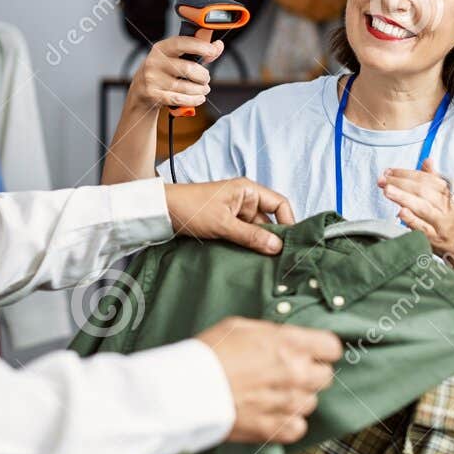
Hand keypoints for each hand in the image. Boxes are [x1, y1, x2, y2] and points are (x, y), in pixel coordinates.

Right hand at [128, 35, 224, 111]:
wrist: (141, 90)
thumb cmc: (164, 70)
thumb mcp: (177, 56)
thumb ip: (199, 49)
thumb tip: (218, 45)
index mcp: (162, 48)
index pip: (182, 43)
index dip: (200, 46)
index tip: (213, 51)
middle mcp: (154, 62)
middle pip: (188, 69)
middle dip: (203, 76)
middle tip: (206, 79)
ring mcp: (152, 79)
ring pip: (186, 87)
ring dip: (200, 90)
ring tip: (203, 89)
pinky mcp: (153, 95)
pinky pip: (180, 99)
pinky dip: (193, 100)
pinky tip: (198, 98)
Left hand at [164, 177, 294, 254]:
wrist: (162, 212)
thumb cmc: (191, 209)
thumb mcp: (223, 224)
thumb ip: (251, 235)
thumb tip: (277, 247)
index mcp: (248, 191)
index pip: (280, 204)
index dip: (288, 222)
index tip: (291, 243)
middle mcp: (245, 200)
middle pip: (270, 220)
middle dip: (274, 238)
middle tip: (280, 260)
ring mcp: (236, 213)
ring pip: (257, 231)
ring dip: (260, 245)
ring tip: (266, 263)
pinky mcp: (227, 225)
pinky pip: (245, 236)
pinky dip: (248, 246)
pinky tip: (251, 259)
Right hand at [197, 317, 340, 443]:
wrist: (185, 389)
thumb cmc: (208, 353)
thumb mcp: (240, 326)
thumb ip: (271, 334)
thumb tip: (283, 340)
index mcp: (289, 343)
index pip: (332, 347)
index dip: (322, 350)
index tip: (312, 353)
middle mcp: (295, 373)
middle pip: (326, 377)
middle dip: (310, 374)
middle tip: (286, 374)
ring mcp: (286, 403)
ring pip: (311, 403)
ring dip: (296, 399)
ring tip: (271, 395)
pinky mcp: (273, 428)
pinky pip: (298, 428)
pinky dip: (287, 424)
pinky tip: (271, 415)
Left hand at [379, 159, 453, 271]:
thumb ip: (438, 180)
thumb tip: (426, 161)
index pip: (428, 179)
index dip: (407, 173)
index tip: (390, 171)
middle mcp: (451, 208)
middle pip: (423, 191)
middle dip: (400, 183)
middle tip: (382, 179)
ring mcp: (444, 225)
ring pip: (423, 207)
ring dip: (403, 197)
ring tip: (387, 190)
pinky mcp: (438, 240)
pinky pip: (423, 228)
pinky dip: (412, 220)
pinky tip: (400, 212)